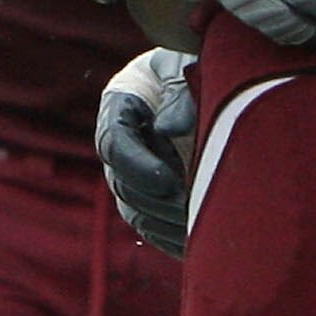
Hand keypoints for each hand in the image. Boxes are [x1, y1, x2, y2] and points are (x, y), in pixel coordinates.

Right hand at [95, 49, 196, 256]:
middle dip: (158, 201)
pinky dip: (170, 239)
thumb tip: (169, 129)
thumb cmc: (193, 67)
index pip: (115, 143)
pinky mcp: (147, 195)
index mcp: (120, 106)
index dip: (138, 165)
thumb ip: (179, 94)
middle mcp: (119, 144)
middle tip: (193, 211)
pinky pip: (150, 226)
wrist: (200, 81)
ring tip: (199, 231)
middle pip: (124, 184)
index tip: (168, 180)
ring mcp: (130, 173)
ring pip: (135, 210)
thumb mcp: (186, 68)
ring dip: (166, 224)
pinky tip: (197, 248)